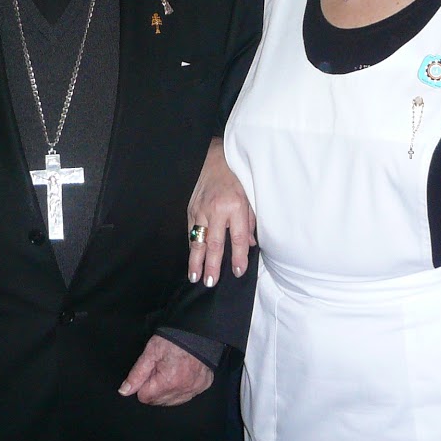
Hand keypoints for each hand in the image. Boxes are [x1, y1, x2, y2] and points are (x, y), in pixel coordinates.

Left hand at [118, 336, 214, 405]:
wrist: (198, 329)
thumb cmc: (173, 339)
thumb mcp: (150, 352)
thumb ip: (136, 374)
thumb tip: (124, 391)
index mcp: (167, 382)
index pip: (144, 397)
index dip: (144, 383)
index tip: (150, 370)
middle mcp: (182, 390)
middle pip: (158, 401)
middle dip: (155, 388)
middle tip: (161, 368)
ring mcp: (194, 389)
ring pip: (172, 401)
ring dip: (168, 390)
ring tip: (172, 370)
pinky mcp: (203, 386)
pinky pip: (186, 395)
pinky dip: (182, 387)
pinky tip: (182, 373)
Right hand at [187, 137, 254, 286]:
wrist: (214, 158)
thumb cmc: (237, 178)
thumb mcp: (250, 197)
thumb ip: (249, 222)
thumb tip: (248, 245)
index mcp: (235, 206)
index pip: (237, 238)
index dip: (238, 257)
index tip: (238, 272)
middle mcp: (217, 210)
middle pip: (214, 243)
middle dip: (212, 265)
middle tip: (210, 282)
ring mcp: (201, 210)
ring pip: (198, 240)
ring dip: (196, 260)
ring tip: (195, 276)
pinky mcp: (190, 209)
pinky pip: (191, 231)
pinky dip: (191, 246)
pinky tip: (192, 259)